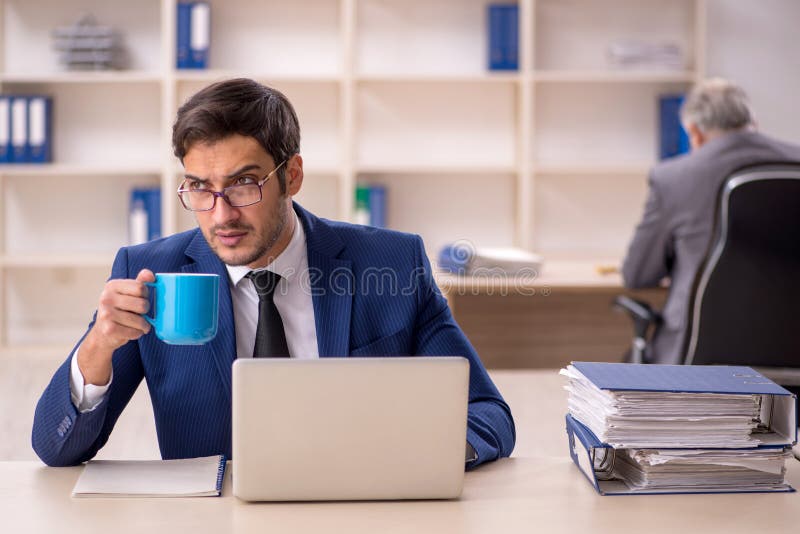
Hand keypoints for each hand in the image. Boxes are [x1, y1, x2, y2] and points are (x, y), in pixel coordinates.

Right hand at [78, 269, 154, 384]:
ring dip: (143, 325)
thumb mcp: (127, 293)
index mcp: (112, 286)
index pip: (140, 287)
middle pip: (142, 304)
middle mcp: (106, 298)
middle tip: (139, 313)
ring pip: (140, 320)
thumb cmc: (119, 311)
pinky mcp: (108, 329)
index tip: (140, 298)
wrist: (102, 333)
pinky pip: (135, 331)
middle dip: (145, 311)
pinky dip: (137, 333)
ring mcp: (106, 314)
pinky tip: (130, 331)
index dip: (145, 295)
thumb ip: (139, 282)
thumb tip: (150, 275)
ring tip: (136, 324)